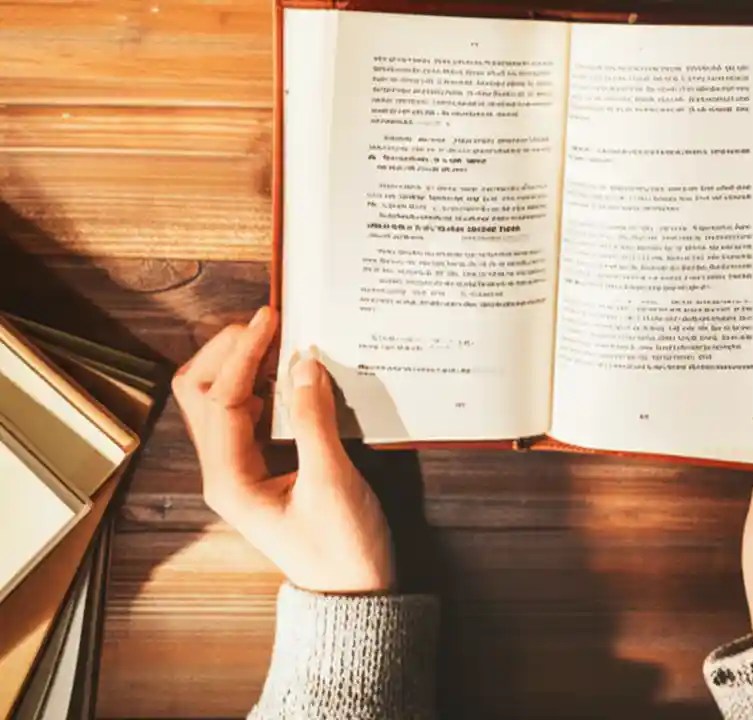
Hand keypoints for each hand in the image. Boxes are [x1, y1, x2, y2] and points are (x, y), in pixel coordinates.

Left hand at [172, 306, 394, 593]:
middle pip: (202, 393)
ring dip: (240, 365)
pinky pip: (244, 415)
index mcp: (230, 479)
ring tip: (277, 340)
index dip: (245, 353)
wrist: (353, 595)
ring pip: (218, 401)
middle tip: (270, 324)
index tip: (271, 318)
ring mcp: (238, 470)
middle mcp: (223, 472)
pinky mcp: (259, 469)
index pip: (224, 398)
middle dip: (229, 353)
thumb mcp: (332, 482)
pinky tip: (286, 375)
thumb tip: (304, 363)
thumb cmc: (343, 549)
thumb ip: (315, 420)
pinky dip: (258, 385)